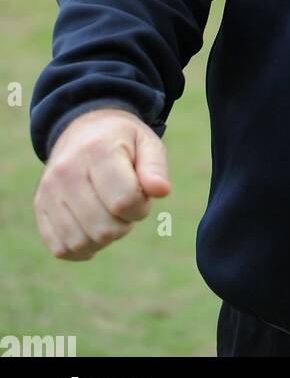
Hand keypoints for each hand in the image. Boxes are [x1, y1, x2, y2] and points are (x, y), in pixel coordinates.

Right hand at [34, 108, 170, 260]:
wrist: (82, 129)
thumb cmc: (122, 141)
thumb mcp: (147, 143)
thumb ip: (155, 167)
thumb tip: (161, 191)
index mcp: (97, 150)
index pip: (124, 200)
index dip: (141, 206)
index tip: (141, 194)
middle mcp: (66, 171)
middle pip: (103, 228)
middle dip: (124, 224)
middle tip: (125, 204)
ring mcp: (49, 191)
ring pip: (81, 242)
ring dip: (103, 238)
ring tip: (108, 214)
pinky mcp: (40, 207)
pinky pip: (60, 248)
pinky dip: (81, 248)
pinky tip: (92, 230)